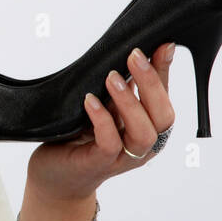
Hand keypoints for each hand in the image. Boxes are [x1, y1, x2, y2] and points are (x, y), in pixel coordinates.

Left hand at [27, 42, 177, 202]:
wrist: (56, 175)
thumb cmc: (82, 136)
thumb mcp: (107, 106)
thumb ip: (126, 84)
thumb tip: (139, 50)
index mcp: (150, 128)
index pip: (165, 97)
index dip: (165, 71)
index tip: (162, 45)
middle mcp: (143, 145)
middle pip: (164, 117)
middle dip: (151, 83)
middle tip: (134, 56)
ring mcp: (123, 158)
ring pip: (143, 133)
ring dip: (130, 102)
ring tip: (112, 77)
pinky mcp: (99, 164)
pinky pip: (109, 143)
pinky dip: (102, 120)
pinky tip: (90, 101)